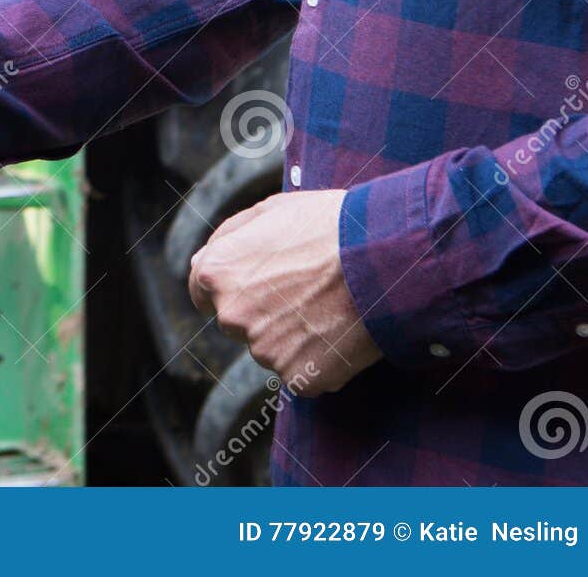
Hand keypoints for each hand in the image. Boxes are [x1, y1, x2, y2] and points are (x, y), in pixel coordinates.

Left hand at [188, 189, 381, 395]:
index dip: (232, 288)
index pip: (203, 295)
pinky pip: (306, 372)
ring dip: (294, 336)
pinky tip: (343, 333)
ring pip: (272, 349)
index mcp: (215, 273)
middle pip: (239, 323)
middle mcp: (230, 315)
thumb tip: (206, 259)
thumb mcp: (269, 211)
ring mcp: (264, 350)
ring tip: (331, 307)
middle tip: (307, 292)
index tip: (257, 286)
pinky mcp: (299, 377)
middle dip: (263, 312)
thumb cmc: (330, 225)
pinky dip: (322, 359)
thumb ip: (228, 238)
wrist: (384, 258)